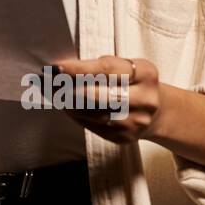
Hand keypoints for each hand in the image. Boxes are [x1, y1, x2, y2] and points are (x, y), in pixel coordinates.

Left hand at [50, 55, 165, 144]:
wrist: (157, 110)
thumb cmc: (132, 82)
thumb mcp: (124, 66)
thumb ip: (97, 67)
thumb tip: (60, 69)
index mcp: (145, 73)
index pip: (106, 70)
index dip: (78, 69)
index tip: (56, 67)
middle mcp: (145, 99)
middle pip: (96, 95)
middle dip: (67, 88)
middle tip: (46, 82)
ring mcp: (137, 121)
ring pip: (92, 113)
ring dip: (68, 103)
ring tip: (54, 93)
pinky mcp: (126, 137)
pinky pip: (93, 126)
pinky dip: (76, 115)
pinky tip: (67, 107)